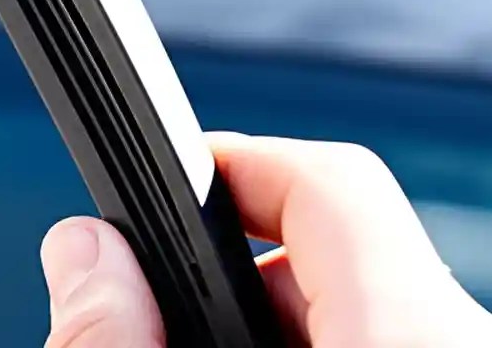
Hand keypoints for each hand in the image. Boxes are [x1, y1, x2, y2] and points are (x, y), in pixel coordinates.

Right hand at [41, 134, 491, 346]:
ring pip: (374, 301)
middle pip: (341, 246)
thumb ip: (116, 345)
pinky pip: (404, 338)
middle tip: (164, 318)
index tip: (163, 184)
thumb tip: (83, 254)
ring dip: (279, 322)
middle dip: (236, 266)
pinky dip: (329, 347)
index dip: (229, 161)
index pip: (329, 180)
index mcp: (408, 347)